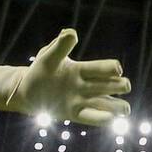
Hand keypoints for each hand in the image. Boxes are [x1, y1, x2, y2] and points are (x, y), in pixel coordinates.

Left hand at [5, 29, 130, 125]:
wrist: (25, 91)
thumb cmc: (39, 71)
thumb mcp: (47, 56)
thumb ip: (59, 46)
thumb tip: (70, 32)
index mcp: (81, 70)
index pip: (101, 68)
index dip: (112, 68)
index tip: (117, 70)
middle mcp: (85, 85)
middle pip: (108, 86)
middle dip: (119, 86)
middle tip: (124, 86)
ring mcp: (81, 100)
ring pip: (105, 103)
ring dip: (117, 106)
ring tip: (125, 110)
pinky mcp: (73, 113)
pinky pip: (90, 117)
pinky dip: (101, 118)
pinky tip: (110, 119)